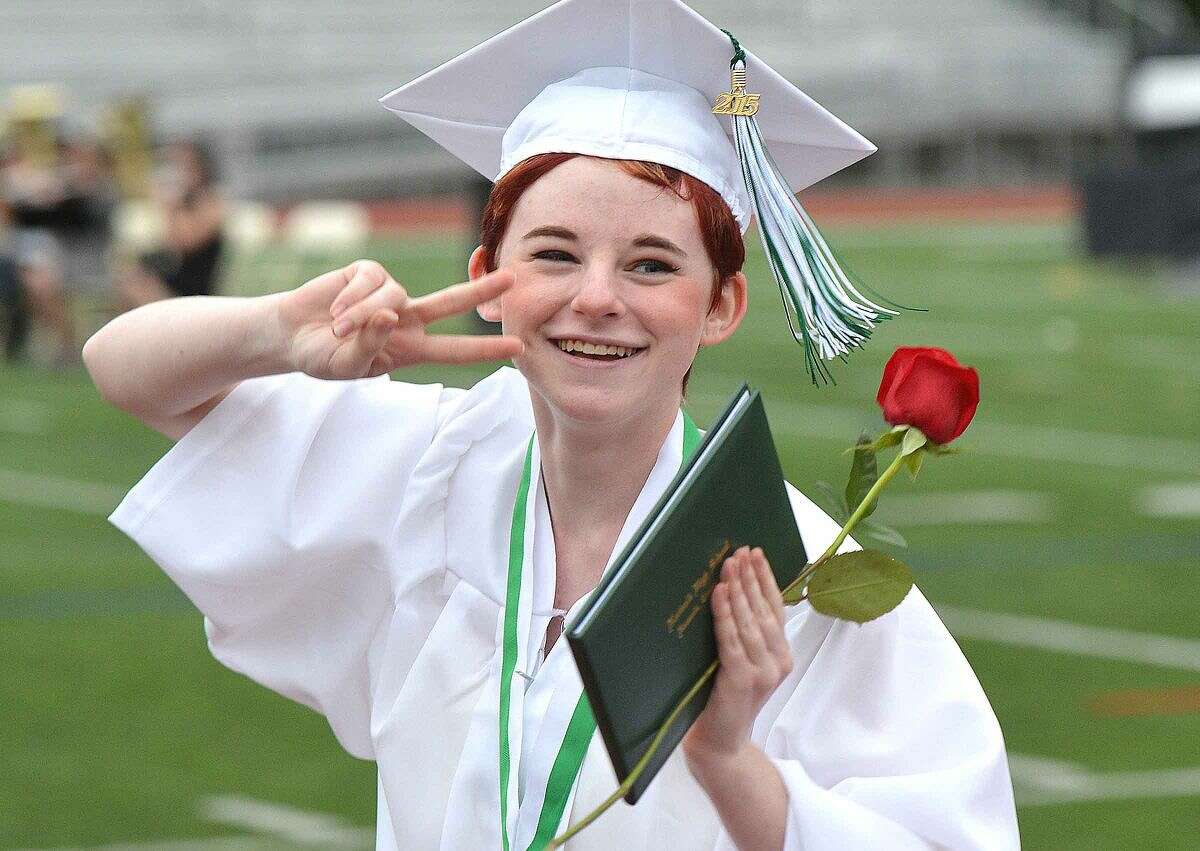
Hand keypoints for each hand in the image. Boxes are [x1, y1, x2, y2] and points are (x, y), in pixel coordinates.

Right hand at [275, 259, 522, 379]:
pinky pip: (370, 282)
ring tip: (338, 329)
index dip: (485, 350)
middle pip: (451, 302)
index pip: (455, 351)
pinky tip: (334, 310)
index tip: (518, 347)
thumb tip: (390, 316)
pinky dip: (351, 299)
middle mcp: (407, 319)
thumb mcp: (346, 366)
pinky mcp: (367, 273)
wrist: (290, 335)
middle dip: (480, 290)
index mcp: (410, 349)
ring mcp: (389, 294)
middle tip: (512, 281)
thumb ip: (369, 346)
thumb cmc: (323, 356)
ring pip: (393, 296)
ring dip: (362, 314)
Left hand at [683, 546, 792, 765]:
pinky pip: (732, 641)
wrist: (719, 742)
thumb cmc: (724, 698)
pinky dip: (725, 615)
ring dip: (738, 591)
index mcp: (781, 655)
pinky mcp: (742, 680)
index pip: (775, 608)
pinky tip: (719, 593)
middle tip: (739, 551)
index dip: (765, 579)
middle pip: (763, 610)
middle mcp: (778, 662)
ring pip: (749, 622)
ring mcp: (763, 672)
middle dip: (750, 577)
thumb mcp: (741, 663)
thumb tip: (729, 588)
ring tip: (729, 565)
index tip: (755, 553)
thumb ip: (744, 635)